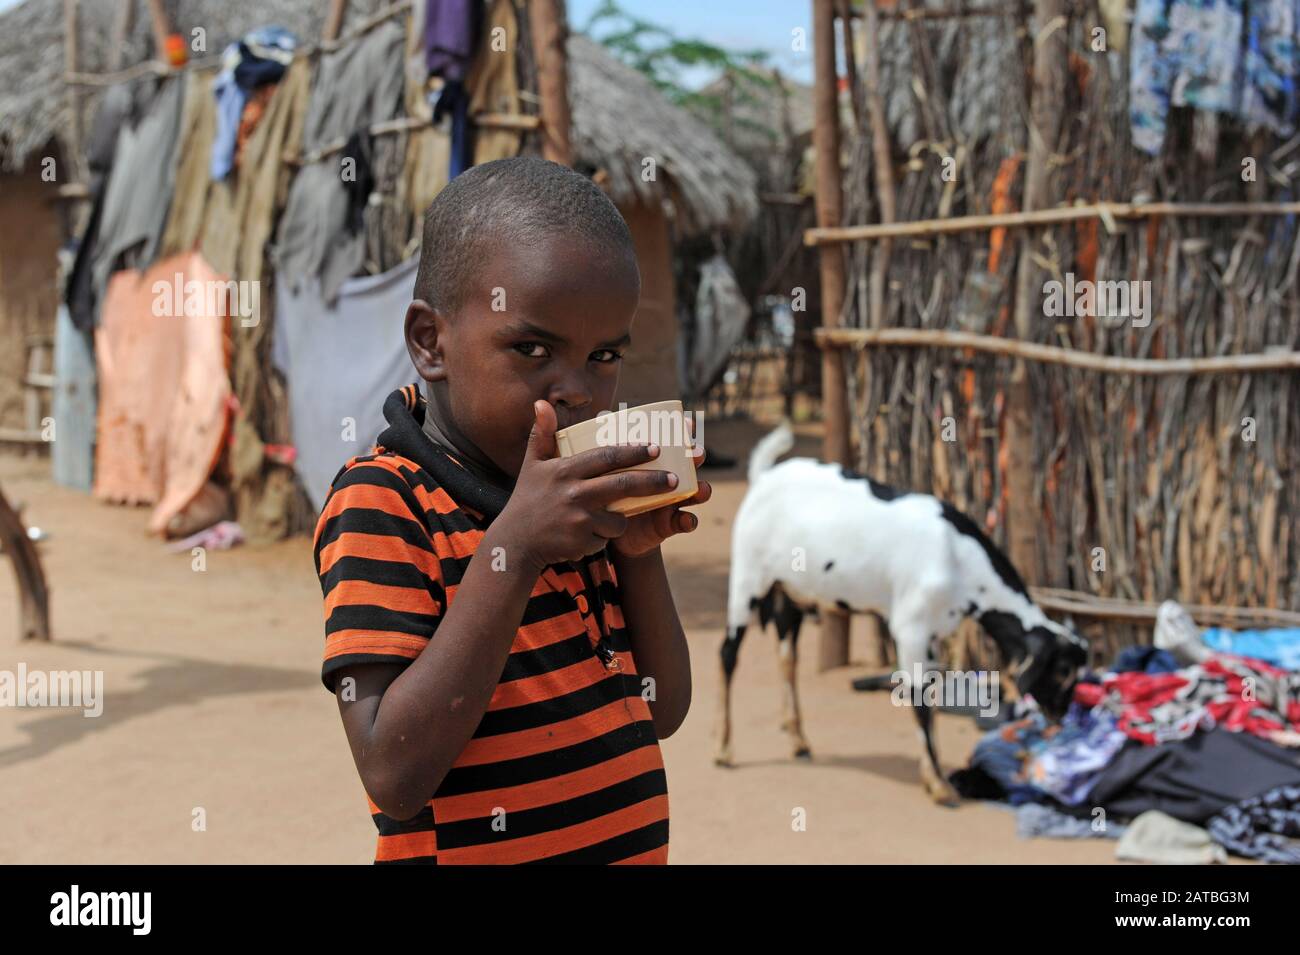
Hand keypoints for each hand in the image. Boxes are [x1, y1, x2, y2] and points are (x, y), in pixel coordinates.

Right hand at [494, 400, 678, 571]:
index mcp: (565, 471)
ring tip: (601, 518)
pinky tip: (584, 535)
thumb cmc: (528, 499)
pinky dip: (603, 536)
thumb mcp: (532, 464)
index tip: (655, 448)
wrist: (515, 542)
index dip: (632, 451)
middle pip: (622, 484)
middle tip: (674, 479)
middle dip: (652, 481)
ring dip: (619, 518)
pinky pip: (607, 537)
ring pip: (618, 518)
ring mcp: (578, 519)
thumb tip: (541, 403)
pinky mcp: (582, 541)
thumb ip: (542, 434)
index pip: (605, 457)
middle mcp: (573, 493)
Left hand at [611, 416, 711, 558]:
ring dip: (701, 489)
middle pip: (690, 464)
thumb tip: (602, 414)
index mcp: (656, 462)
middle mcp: (667, 477)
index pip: (674, 442)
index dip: (684, 432)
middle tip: (696, 454)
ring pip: (695, 492)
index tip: (687, 424)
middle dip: (696, 457)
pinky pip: (685, 521)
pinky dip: (688, 520)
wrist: (607, 529)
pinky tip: (687, 519)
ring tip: (700, 489)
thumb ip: (610, 448)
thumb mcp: (609, 470)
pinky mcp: (670, 523)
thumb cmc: (609, 493)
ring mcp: (673, 500)